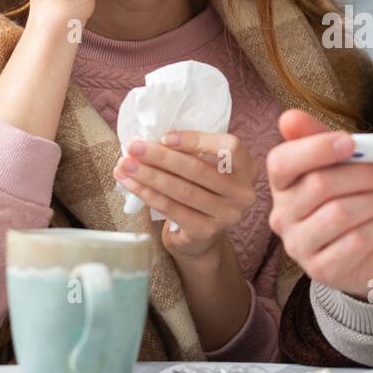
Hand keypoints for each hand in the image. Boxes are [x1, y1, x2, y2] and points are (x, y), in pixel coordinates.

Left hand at [113, 131, 257, 262]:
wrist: (201, 236)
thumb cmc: (200, 190)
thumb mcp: (207, 167)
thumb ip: (193, 152)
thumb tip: (152, 137)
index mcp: (247, 168)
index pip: (229, 147)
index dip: (197, 140)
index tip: (164, 137)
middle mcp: (243, 192)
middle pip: (199, 169)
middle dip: (161, 157)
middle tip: (133, 148)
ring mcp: (227, 214)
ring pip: (182, 190)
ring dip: (149, 175)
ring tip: (125, 165)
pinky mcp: (207, 231)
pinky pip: (172, 209)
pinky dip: (148, 194)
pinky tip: (131, 185)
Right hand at [266, 110, 372, 300]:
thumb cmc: (355, 200)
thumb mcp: (343, 165)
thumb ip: (320, 139)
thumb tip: (290, 118)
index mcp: (283, 184)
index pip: (281, 161)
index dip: (316, 148)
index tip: (350, 142)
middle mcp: (282, 215)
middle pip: (319, 184)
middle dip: (362, 175)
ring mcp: (297, 245)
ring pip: (339, 212)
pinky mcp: (318, 270)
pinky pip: (354, 241)